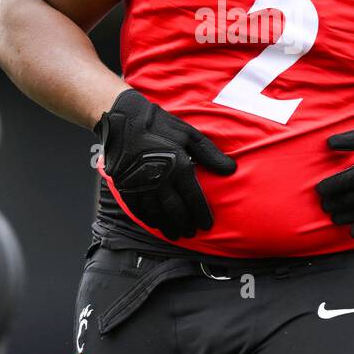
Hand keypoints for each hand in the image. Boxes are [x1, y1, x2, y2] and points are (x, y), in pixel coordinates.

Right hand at [93, 89, 235, 239]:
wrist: (122, 120)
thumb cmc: (159, 124)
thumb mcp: (189, 134)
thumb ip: (210, 154)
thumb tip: (231, 169)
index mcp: (178, 168)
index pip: (194, 199)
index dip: (202, 215)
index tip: (207, 225)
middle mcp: (160, 181)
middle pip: (176, 211)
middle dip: (186, 224)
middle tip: (192, 232)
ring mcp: (141, 186)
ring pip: (158, 214)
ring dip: (168, 226)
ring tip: (176, 234)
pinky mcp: (126, 187)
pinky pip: (139, 211)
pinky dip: (149, 220)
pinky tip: (155, 224)